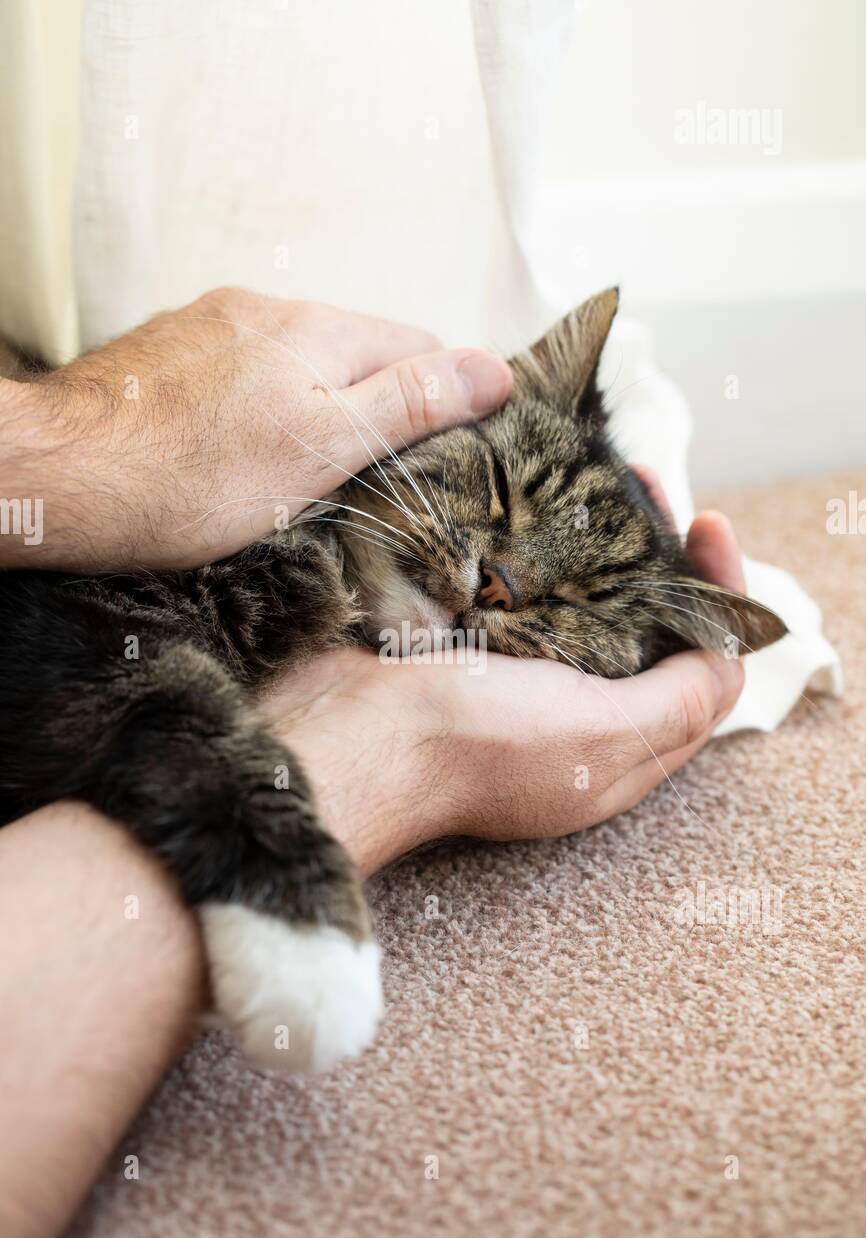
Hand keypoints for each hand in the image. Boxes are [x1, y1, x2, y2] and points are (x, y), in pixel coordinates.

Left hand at [0, 292, 511, 569]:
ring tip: (302, 469)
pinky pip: (238, 373)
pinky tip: (235, 453)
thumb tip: (493, 369)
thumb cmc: (194, 478)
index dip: (441, 398)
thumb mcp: (325, 448)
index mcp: (318, 331)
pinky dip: (254, 406)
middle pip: (355, 349)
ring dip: (313, 401)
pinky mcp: (166, 354)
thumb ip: (409, 404)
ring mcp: (209, 326)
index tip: (444, 451)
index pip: (418, 346)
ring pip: (293, 360)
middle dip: (375, 401)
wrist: (64, 475)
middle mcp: (265, 310)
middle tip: (375, 474)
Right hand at [260, 508, 745, 869]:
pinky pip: (517, 588)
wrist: (340, 734)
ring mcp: (513, 678)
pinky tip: (531, 499)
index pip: (703, 670)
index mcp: (615, 749)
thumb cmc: (471, 744)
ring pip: (581, 598)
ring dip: (598, 537)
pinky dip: (535, 543)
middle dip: (657, 553)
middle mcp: (570, 715)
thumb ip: (680, 702)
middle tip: (645, 485)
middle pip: (643, 627)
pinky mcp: (462, 644)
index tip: (709, 525)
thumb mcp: (599, 736)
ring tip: (594, 476)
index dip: (717, 597)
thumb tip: (729, 654)